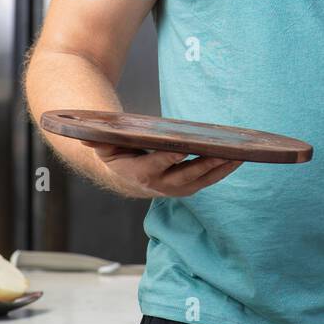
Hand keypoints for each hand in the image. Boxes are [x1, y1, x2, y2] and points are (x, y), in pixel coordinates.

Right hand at [79, 140, 243, 196]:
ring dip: (221, 169)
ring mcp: (175, 189)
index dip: (169, 159)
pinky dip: (222, 171)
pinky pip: (207, 180)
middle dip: (206, 164)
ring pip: (201, 180)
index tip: (183, 150)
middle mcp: (159, 185)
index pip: (156, 166)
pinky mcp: (186, 188)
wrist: (123, 176)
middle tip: (225, 152)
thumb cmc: (115, 154)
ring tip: (240, 155)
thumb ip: (97, 141)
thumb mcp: (104, 146)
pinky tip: (237, 158)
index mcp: (139, 174)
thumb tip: (83, 135)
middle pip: (186, 176)